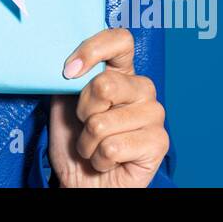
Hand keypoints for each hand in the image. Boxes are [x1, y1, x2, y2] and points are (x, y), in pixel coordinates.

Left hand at [47, 26, 167, 187]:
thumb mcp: (62, 102)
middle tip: (84, 124)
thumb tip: (67, 57)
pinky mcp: (159, 143)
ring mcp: (154, 115)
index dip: (93, 50)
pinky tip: (106, 161)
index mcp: (121, 72)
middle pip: (106, 83)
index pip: (120, 40)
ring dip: (87, 141)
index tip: (69, 71)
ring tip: (93, 147)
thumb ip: (68, 75)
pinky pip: (114, 146)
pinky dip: (99, 158)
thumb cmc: (74, 141)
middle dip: (82, 111)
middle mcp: (142, 89)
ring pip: (103, 122)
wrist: (80, 181)